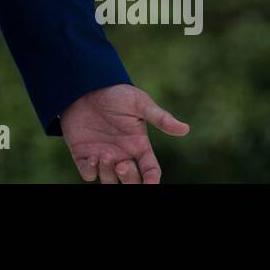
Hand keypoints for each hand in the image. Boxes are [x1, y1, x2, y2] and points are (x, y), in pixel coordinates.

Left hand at [60, 84, 188, 183]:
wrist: (86, 86)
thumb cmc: (116, 94)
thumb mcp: (139, 103)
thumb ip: (160, 118)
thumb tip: (185, 129)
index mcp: (139, 146)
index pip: (151, 170)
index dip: (152, 180)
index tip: (151, 183)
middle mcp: (123, 155)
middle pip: (131, 181)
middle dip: (129, 178)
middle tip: (122, 165)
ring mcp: (104, 157)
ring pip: (110, 180)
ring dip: (108, 173)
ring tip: (105, 153)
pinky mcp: (84, 155)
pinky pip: (89, 174)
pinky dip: (91, 171)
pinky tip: (92, 156)